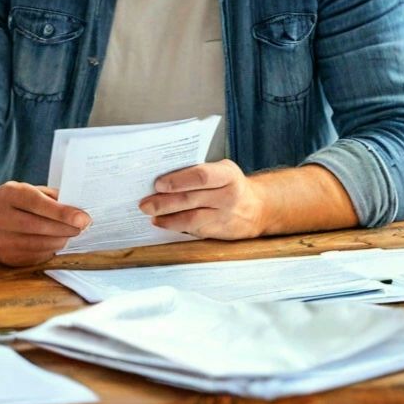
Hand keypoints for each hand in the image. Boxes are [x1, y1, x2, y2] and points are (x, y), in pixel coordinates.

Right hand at [0, 181, 90, 266]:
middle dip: (66, 228)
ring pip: (41, 244)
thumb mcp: (27, 191)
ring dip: (61, 239)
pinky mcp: (8, 258)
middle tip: (83, 226)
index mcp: (7, 195)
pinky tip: (55, 241)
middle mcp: (0, 218)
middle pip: (40, 227)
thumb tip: (78, 209)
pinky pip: (38, 256)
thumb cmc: (15, 204)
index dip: (62, 212)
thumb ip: (51, 197)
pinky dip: (51, 249)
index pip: (36, 203)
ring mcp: (2, 241)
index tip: (83, 218)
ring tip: (70, 233)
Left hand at [138, 159, 266, 239]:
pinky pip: (197, 231)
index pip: (201, 176)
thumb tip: (163, 179)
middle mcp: (229, 196)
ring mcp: (226, 217)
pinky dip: (178, 228)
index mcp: (228, 175)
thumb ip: (198, 172)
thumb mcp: (222, 170)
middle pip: (192, 199)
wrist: (259, 208)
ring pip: (192, 220)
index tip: (158, 184)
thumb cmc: (231, 184)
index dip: (178, 180)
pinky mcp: (222, 233)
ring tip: (151, 216)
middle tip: (145, 204)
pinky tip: (164, 224)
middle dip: (164, 203)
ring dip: (168, 219)